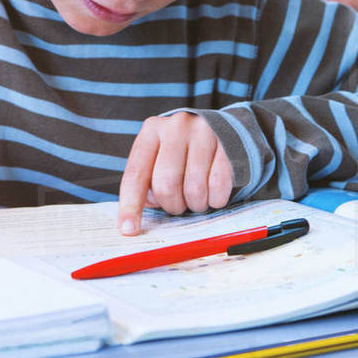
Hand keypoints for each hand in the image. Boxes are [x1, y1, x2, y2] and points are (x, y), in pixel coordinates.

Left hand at [117, 113, 232, 235]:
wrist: (219, 127)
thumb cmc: (182, 151)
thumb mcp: (158, 157)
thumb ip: (145, 183)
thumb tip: (135, 220)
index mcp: (152, 130)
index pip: (136, 174)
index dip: (131, 205)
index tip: (129, 229)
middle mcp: (177, 127)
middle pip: (166, 184)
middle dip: (171, 205)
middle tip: (177, 205)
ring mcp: (204, 134)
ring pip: (194, 189)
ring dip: (195, 205)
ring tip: (196, 198)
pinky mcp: (229, 144)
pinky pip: (219, 185)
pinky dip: (215, 199)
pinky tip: (213, 193)